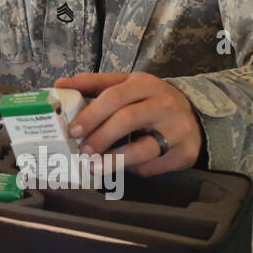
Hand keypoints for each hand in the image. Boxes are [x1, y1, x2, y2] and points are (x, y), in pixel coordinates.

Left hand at [54, 71, 201, 175]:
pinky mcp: (185, 153)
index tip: (74, 130)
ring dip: (113, 161)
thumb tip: (60, 85)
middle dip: (100, 138)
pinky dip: (134, 168)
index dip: (91, 115)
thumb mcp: (126, 84)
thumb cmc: (149, 99)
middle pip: (126, 121)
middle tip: (82, 151)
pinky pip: (153, 166)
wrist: (193, 114)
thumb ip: (93, 84)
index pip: (114, 97)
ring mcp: (178, 130)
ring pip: (142, 150)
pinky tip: (124, 166)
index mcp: (145, 84)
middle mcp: (165, 105)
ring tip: (95, 166)